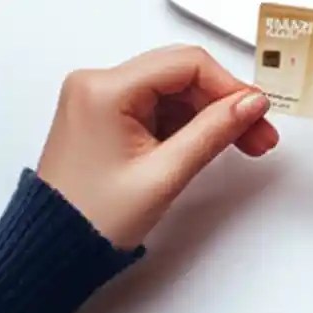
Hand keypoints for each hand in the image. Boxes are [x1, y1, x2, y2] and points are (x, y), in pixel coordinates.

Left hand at [37, 45, 278, 249]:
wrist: (55, 248)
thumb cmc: (92, 218)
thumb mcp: (165, 174)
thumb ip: (214, 131)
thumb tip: (251, 103)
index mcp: (104, 90)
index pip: (187, 64)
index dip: (229, 86)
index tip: (256, 110)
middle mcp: (98, 85)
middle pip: (183, 73)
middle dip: (225, 101)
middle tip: (257, 129)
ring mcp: (101, 98)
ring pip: (176, 90)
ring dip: (211, 114)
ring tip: (242, 143)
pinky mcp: (108, 113)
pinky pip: (161, 105)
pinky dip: (190, 123)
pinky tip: (210, 144)